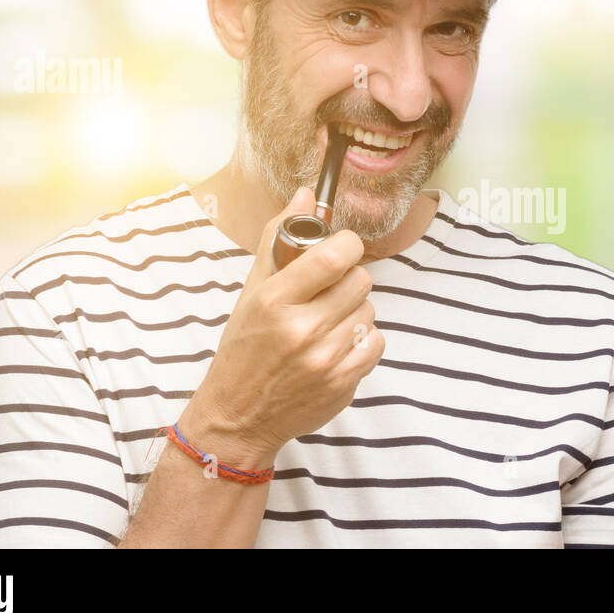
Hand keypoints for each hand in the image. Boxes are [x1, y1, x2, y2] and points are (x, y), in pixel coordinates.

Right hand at [179, 187, 385, 466]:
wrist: (238, 417)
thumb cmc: (243, 349)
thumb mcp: (252, 291)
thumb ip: (280, 239)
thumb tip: (306, 195)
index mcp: (275, 300)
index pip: (334, 255)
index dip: (347, 245)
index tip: (340, 250)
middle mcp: (301, 329)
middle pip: (360, 281)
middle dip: (348, 281)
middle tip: (328, 293)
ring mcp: (325, 360)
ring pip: (369, 312)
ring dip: (354, 313)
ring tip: (326, 324)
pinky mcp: (343, 383)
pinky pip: (375, 343)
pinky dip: (361, 342)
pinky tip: (336, 347)